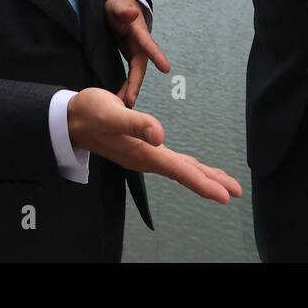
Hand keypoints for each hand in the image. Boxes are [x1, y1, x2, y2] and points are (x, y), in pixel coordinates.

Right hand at [67, 88, 242, 203]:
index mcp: (143, 153)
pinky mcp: (142, 149)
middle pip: (185, 173)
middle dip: (211, 182)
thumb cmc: (90, 113)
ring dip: (202, 176)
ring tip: (224, 183)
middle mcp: (146, 158)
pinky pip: (171, 162)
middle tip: (236, 191)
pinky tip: (193, 167)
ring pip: (180, 169)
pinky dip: (188, 167)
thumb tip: (160, 135)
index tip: (226, 195)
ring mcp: (144, 156)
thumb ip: (135, 123)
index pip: (180, 171)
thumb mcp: (111, 113)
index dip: (204, 183)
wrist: (70, 118)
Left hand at [105, 0, 168, 106]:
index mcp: (138, 31)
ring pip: (137, 74)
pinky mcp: (131, 57)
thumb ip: (123, 10)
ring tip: (125, 105)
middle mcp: (141, 45)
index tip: (167, 68)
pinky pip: (131, 74)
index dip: (156, 55)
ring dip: (132, 89)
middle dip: (136, 83)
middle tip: (130, 100)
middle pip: (141, 66)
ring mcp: (137, 52)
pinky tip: (122, 99)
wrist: (120, 9)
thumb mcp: (116, 6)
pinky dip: (127, 86)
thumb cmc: (118, 6)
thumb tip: (133, 13)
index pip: (148, 44)